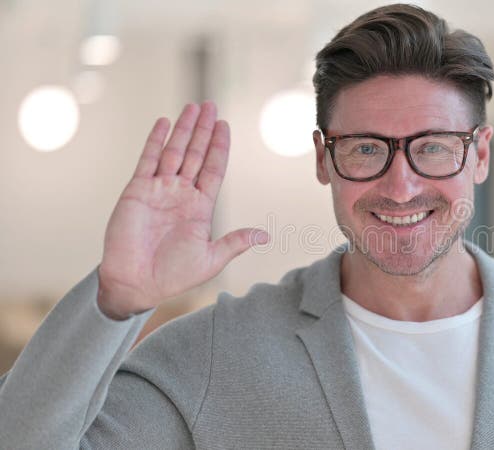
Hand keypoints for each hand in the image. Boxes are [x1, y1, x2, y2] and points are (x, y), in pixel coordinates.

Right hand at [97, 102, 268, 319]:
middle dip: (203, 130)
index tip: (225, 126)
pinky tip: (164, 123)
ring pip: (174, 151)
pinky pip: (148, 160)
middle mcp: (180, 194)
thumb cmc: (174, 275)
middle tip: (211, 105)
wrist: (137, 284)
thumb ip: (235, 242)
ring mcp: (158, 190)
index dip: (219, 147)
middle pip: (195, 154)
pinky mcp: (136, 191)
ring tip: (193, 107)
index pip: (213, 169)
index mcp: (200, 207)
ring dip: (184, 129)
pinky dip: (156, 140)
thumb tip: (265, 235)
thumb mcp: (211, 259)